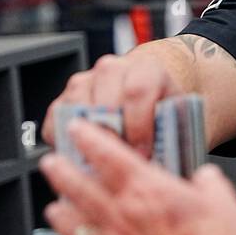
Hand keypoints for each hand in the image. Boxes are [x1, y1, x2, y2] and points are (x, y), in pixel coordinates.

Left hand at [40, 120, 235, 234]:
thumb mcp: (225, 204)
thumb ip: (210, 184)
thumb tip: (205, 177)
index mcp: (146, 192)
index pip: (107, 155)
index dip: (88, 138)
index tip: (77, 129)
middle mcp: (119, 217)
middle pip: (78, 187)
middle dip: (61, 171)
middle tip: (51, 163)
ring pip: (70, 226)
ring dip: (60, 214)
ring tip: (56, 207)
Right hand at [42, 53, 179, 158]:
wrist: (147, 85)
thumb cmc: (163, 107)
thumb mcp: (178, 115)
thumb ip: (174, 132)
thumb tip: (166, 165)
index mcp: (146, 70)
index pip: (137, 92)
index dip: (138, 126)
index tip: (142, 152)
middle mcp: (112, 69)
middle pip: (105, 103)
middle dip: (113, 137)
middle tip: (121, 160)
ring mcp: (84, 81)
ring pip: (77, 110)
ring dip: (88, 140)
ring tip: (104, 160)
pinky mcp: (63, 98)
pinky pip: (56, 121)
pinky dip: (66, 142)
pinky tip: (83, 156)